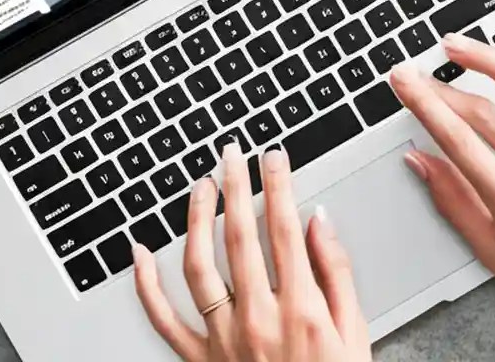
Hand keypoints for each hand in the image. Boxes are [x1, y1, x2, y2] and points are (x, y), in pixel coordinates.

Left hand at [132, 146, 370, 361]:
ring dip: (196, 218)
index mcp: (300, 309)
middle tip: (231, 153)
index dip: (277, 185)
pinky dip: (144, 285)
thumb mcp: (355, 332)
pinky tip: (139, 253)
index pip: (283, 230)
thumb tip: (319, 222)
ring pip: (197, 266)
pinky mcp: (198, 358)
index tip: (273, 157)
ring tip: (201, 186)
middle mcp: (256, 318)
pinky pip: (162, 319)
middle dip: (235, 185)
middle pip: (239, 236)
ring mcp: (222, 338)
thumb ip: (337, 274)